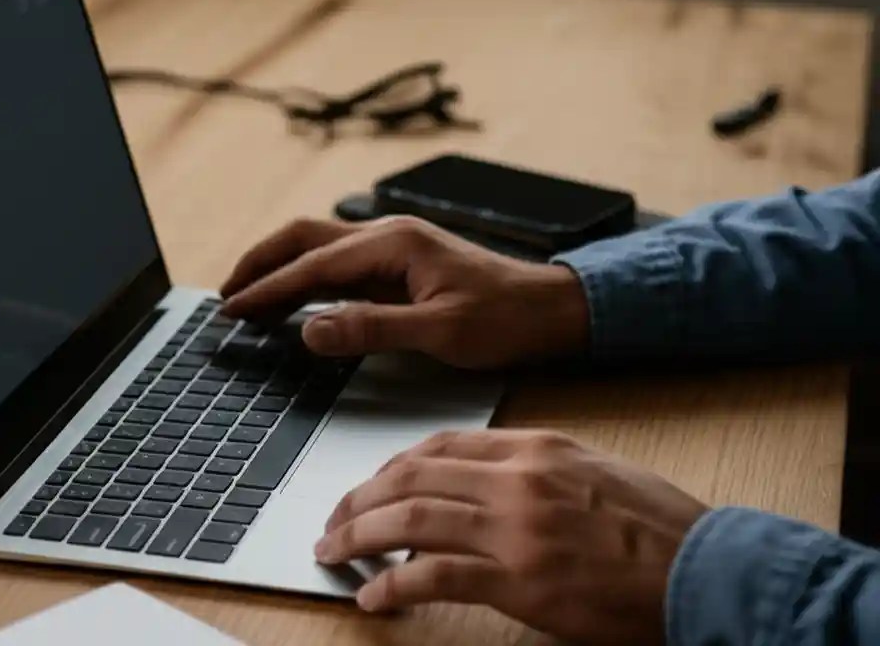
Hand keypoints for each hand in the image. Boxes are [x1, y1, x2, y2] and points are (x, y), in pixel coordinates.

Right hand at [220, 217, 589, 368]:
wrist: (554, 309)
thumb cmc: (507, 320)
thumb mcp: (440, 332)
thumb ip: (372, 328)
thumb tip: (310, 329)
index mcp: (393, 245)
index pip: (311, 266)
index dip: (267, 289)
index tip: (233, 310)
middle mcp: (387, 236)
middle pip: (303, 239)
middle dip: (260, 264)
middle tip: (226, 297)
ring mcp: (393, 247)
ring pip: (317, 249)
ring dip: (279, 269)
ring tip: (247, 298)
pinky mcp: (400, 264)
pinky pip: (338, 265)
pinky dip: (305, 278)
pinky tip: (295, 301)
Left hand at [315, 430, 707, 644]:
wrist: (706, 568)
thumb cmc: (658, 526)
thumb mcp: (593, 471)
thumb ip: (532, 469)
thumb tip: (479, 480)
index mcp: (534, 449)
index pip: (440, 445)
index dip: (392, 466)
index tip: (369, 484)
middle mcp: (516, 480)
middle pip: (412, 476)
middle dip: (359, 496)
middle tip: (331, 518)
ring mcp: (514, 528)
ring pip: (410, 517)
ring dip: (358, 533)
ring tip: (332, 550)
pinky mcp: (518, 580)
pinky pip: (434, 574)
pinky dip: (393, 582)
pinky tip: (372, 594)